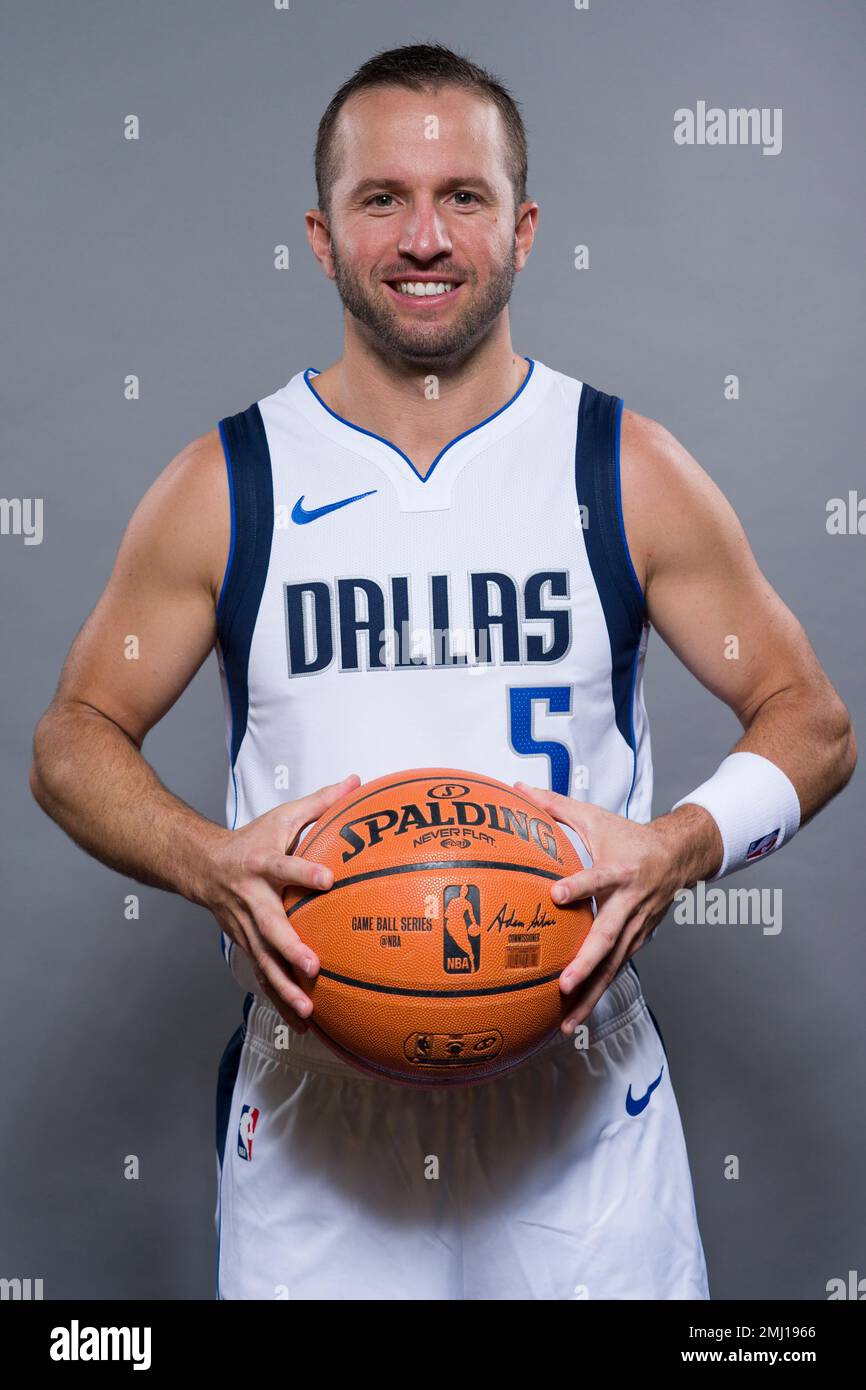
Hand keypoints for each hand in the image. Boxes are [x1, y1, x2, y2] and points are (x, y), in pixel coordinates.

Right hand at [198, 773, 360, 1033]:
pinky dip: (281, 1001)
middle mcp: (251, 900)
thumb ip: (320, 802)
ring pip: (264, 962)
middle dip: (290, 949)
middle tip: (313, 967)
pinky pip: (264, 976)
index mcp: (262, 865)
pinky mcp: (245, 946)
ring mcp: (245, 928)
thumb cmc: (252, 839)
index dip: (304, 872)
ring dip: (284, 988)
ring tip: (309, 1012)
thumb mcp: (282, 816)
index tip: (328, 879)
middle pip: (270, 927)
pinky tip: (304, 1024)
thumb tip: (357, 781)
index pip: (285, 867)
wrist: (200, 865)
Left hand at [513, 782, 702, 1033]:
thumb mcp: (594, 816)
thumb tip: (515, 789)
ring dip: (591, 994)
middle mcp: (630, 902)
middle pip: (608, 936)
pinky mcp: (637, 942)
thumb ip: (554, 805)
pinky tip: (574, 1016)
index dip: (579, 886)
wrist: (678, 856)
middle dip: (586, 963)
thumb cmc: (628, 836)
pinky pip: (615, 970)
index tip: (556, 894)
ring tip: (567, 1022)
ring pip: (613, 965)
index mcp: (619, 869)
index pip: (598, 878)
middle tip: (563, 984)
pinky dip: (597, 994)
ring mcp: (636, 927)